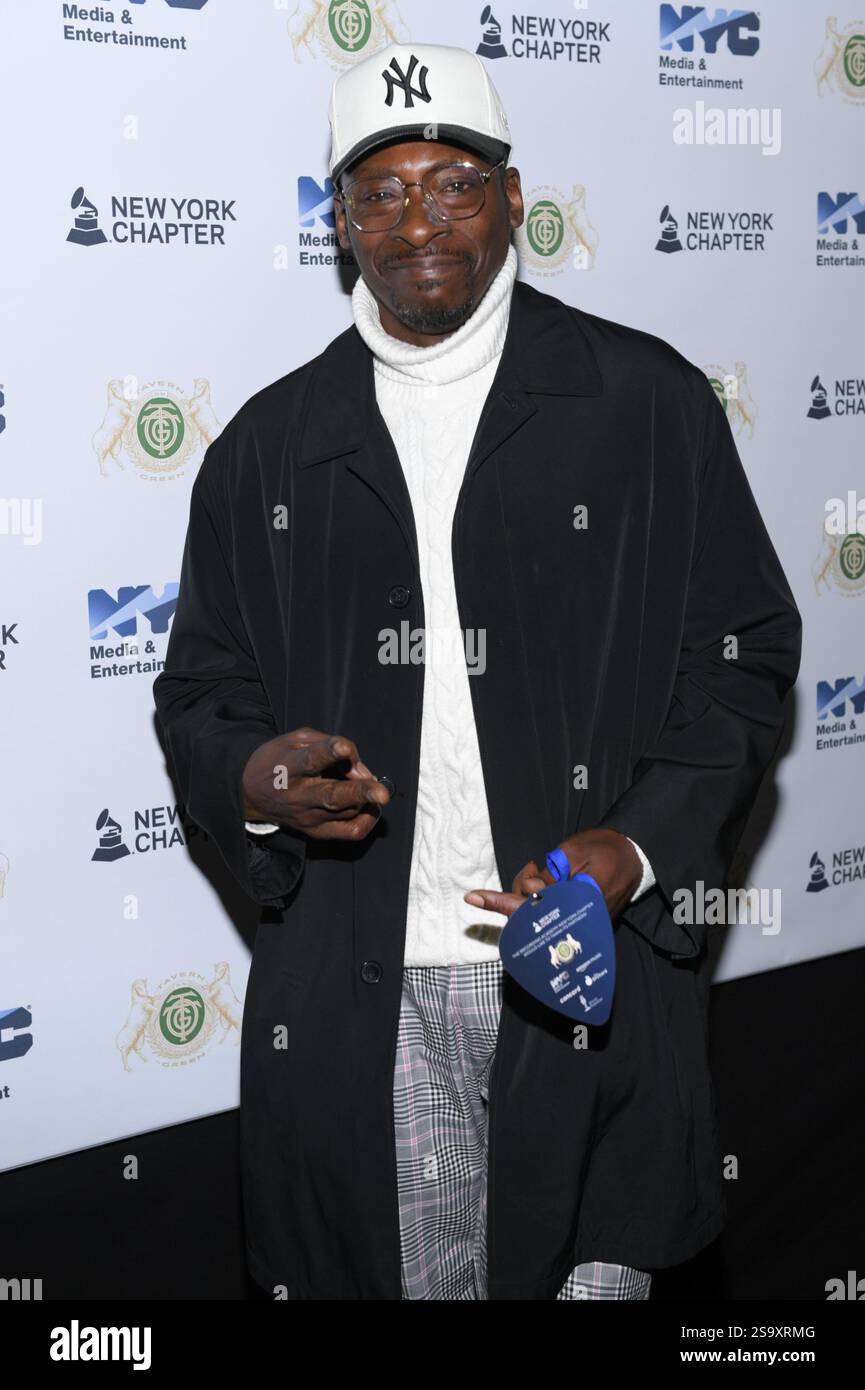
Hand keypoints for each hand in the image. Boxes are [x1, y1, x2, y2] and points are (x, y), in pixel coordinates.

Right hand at [241, 726, 389, 840]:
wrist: (250, 792)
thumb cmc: (278, 759)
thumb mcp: (296, 739)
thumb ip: (329, 744)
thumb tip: (360, 768)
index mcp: (289, 767)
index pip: (311, 759)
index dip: (330, 752)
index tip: (344, 748)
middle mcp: (299, 795)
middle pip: (332, 796)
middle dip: (359, 793)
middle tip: (381, 792)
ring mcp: (308, 817)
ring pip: (346, 811)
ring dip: (365, 798)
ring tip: (369, 787)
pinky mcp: (315, 832)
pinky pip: (348, 833)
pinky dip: (366, 821)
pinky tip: (369, 807)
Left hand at [463, 829, 642, 920]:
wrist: (636, 856)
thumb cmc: (605, 849)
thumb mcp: (573, 852)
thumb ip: (549, 874)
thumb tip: (529, 890)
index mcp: (576, 901)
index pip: (529, 907)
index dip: (499, 903)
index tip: (473, 897)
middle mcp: (578, 919)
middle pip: (529, 914)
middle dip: (521, 891)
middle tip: (537, 868)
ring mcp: (579, 924)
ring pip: (537, 915)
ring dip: (532, 893)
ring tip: (546, 871)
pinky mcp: (580, 923)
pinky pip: (549, 914)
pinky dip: (543, 898)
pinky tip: (551, 883)